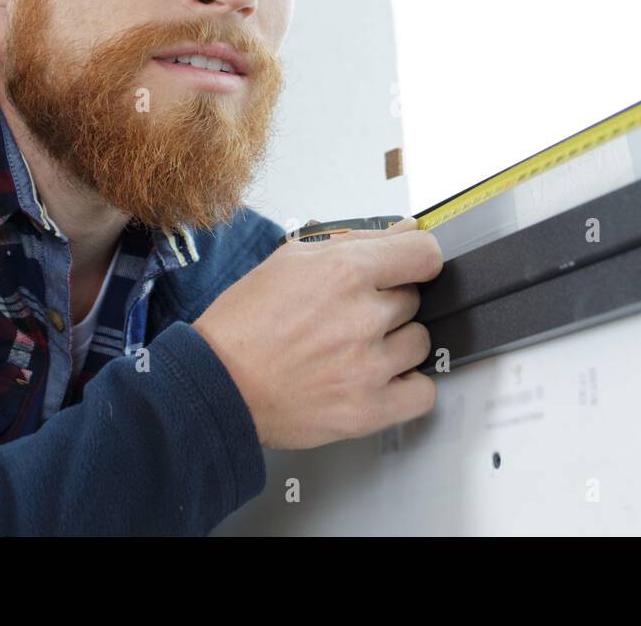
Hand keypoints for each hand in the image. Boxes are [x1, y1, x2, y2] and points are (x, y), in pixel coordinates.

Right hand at [193, 216, 443, 448]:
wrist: (215, 383)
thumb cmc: (246, 322)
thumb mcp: (292, 259)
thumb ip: (357, 241)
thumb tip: (408, 231)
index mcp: (345, 272)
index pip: (425, 254)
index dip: (416, 260)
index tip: (408, 269)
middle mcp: (362, 317)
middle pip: (415, 299)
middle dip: (388, 303)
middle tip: (351, 315)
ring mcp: (367, 366)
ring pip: (420, 343)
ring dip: (396, 344)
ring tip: (357, 349)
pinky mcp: (366, 410)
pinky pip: (422, 393)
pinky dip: (408, 386)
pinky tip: (381, 379)